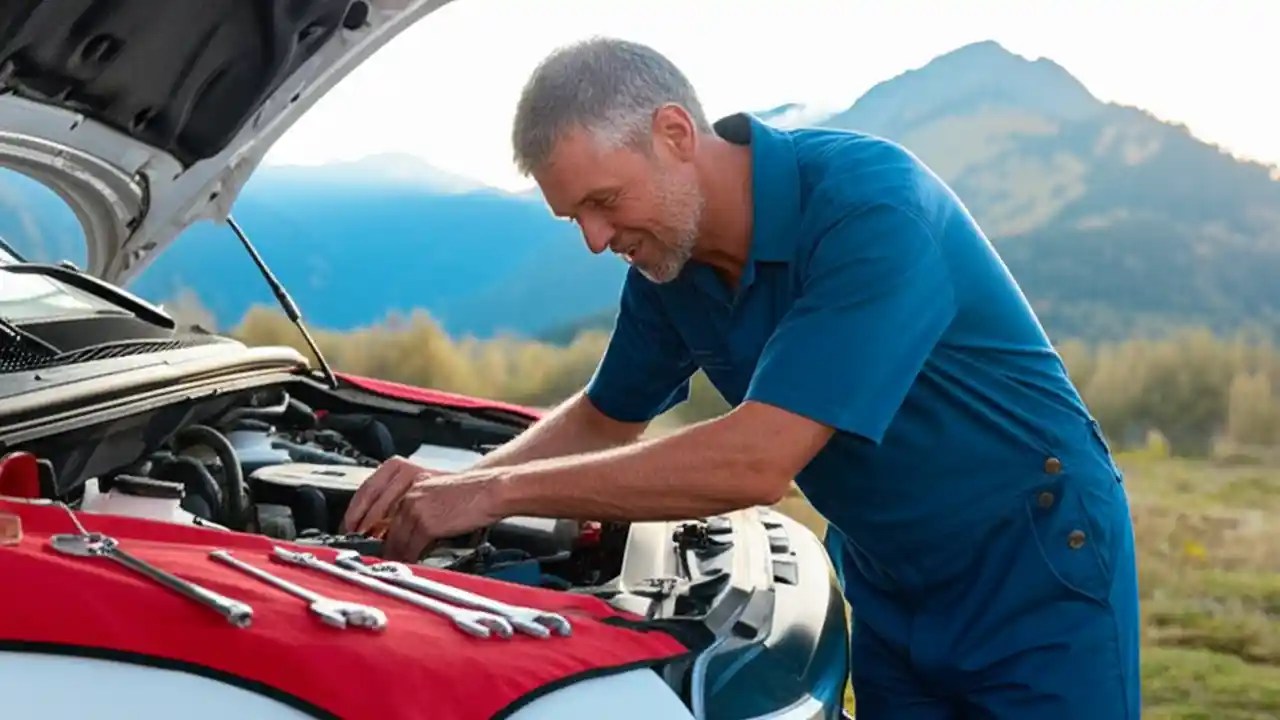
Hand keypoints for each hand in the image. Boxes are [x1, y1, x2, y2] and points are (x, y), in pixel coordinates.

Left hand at [381, 469, 504, 560]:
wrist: (492, 489)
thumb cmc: (475, 491)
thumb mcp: (440, 492)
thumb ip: (423, 506)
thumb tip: (412, 528)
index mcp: (412, 486)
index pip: (383, 511)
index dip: (377, 530)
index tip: (377, 543)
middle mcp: (410, 496)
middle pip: (386, 528)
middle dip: (383, 546)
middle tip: (383, 560)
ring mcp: (416, 510)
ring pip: (396, 541)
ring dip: (395, 556)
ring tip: (396, 567)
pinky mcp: (426, 525)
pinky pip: (410, 549)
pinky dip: (409, 560)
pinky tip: (411, 565)